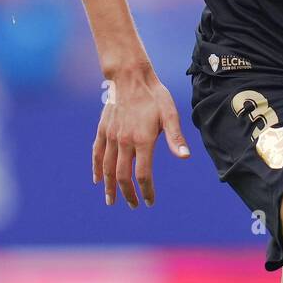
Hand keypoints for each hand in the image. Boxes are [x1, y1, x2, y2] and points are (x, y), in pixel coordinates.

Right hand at [93, 72, 190, 207]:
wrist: (130, 77)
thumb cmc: (154, 96)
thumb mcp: (170, 114)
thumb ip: (175, 137)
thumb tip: (185, 157)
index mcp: (142, 140)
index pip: (143, 174)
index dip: (146, 191)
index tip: (149, 202)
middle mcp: (124, 141)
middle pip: (122, 176)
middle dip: (128, 194)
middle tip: (133, 205)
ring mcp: (111, 136)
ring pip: (107, 168)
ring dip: (110, 187)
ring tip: (112, 201)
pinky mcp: (103, 130)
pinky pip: (97, 154)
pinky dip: (96, 169)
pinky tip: (97, 180)